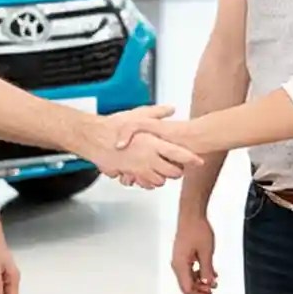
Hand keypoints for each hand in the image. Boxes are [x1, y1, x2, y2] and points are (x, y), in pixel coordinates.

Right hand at [81, 106, 202, 188]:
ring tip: (162, 168)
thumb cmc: (113, 127)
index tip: (198, 160)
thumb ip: (156, 113)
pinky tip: (147, 173)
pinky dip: (150, 181)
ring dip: (164, 177)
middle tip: (178, 164)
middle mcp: (148, 158)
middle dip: (178, 170)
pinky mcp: (130, 175)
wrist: (94, 138)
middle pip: (173, 172)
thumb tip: (170, 109)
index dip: (191, 159)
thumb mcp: (137, 115)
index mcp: (153, 143)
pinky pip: (146, 184)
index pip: (179, 154)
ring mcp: (140, 169)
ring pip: (160, 181)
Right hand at [171, 214, 217, 293]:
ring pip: (188, 277)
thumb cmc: (196, 229)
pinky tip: (209, 272)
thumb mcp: (206, 253)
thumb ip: (207, 270)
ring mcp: (179, 258)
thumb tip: (208, 282)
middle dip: (200, 290)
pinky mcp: (183, 254)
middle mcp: (177, 263)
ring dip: (201, 281)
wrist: (192, 215)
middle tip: (212, 291)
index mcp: (180, 264)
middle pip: (186, 284)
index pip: (187, 288)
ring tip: (213, 281)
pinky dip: (199, 273)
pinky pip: (190, 269)